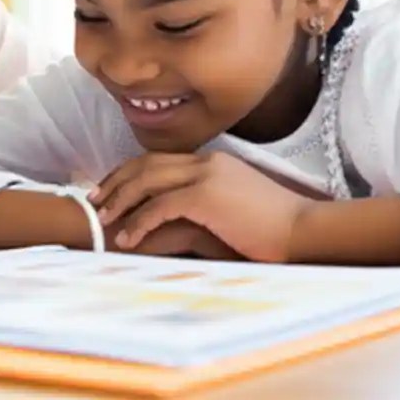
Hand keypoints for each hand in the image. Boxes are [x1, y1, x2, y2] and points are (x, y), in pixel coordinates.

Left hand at [90, 152, 318, 262]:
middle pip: (146, 164)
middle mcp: (206, 162)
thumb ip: (206, 203)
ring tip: (103, 221)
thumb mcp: (236, 207)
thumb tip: (178, 217)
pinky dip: (139, 222)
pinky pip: (161, 206)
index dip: (130, 173)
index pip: (159, 159)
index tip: (109, 188)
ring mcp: (207, 176)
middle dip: (116, 182)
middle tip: (94, 200)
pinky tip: (128, 240)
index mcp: (213, 161)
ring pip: (148, 181)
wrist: (305, 231)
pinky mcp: (208, 197)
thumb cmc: (275, 227)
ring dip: (121, 201)